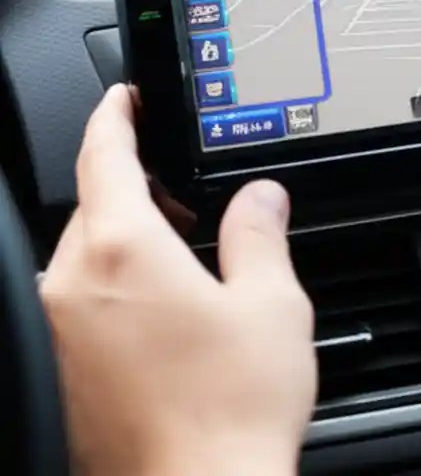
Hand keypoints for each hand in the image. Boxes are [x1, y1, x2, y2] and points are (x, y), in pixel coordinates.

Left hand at [41, 84, 316, 475]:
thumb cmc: (229, 409)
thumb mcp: (271, 303)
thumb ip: (260, 235)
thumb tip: (260, 198)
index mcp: (121, 250)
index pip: (102, 154)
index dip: (116, 116)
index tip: (127, 99)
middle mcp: (75, 283)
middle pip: (94, 204)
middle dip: (138, 187)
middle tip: (192, 195)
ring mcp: (63, 329)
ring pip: (89, 254)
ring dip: (132, 239)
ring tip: (194, 259)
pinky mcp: (68, 368)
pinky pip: (86, 299)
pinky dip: (123, 284)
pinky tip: (176, 313)